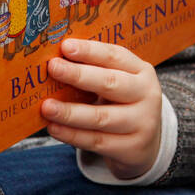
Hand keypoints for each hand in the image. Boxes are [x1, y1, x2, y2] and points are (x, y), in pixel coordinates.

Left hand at [43, 39, 162, 178]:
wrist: (147, 142)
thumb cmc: (123, 102)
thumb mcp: (120, 81)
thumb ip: (94, 70)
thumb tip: (57, 59)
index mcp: (142, 71)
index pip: (115, 56)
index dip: (90, 51)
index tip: (65, 46)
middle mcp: (146, 95)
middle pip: (110, 83)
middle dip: (79, 75)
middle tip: (53, 67)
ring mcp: (141, 123)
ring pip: (101, 117)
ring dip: (70, 112)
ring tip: (47, 106)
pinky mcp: (131, 148)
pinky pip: (96, 141)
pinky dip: (72, 135)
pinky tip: (54, 127)